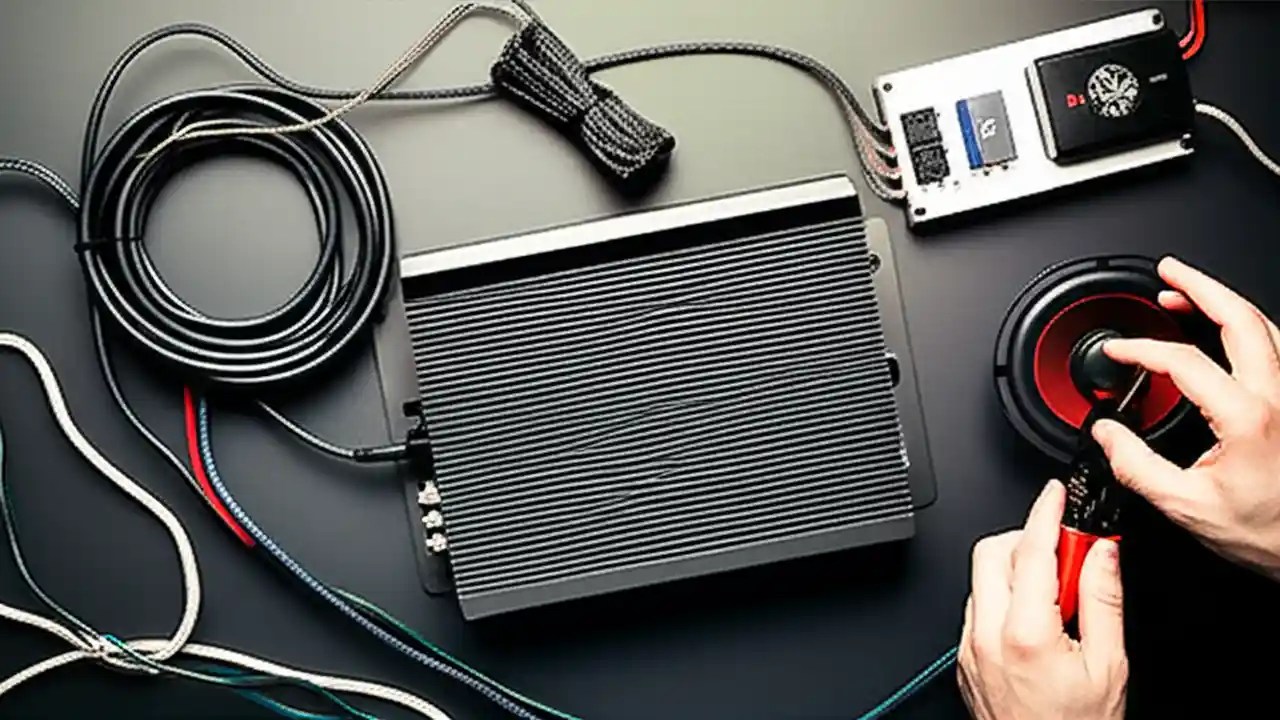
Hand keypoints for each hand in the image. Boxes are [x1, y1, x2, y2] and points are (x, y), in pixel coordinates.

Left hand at [959, 481, 1127, 719]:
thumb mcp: (1109, 665)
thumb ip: (1102, 599)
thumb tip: (1102, 551)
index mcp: (1024, 633)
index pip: (1030, 551)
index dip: (1044, 513)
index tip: (1055, 495)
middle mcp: (986, 636)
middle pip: (991, 554)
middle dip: (1025, 541)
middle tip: (1063, 554)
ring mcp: (969, 650)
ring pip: (980, 581)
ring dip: (1014, 573)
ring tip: (1056, 600)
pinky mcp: (963, 662)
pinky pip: (976, 610)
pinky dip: (1002, 601)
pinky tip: (1034, 621)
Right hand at [1095, 256, 1279, 580]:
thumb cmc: (1271, 536)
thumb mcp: (1188, 507)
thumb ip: (1137, 466)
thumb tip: (1107, 435)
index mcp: (1248, 416)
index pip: (1184, 360)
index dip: (1142, 349)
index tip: (1116, 352)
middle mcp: (1278, 398)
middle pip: (1240, 318)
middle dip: (1199, 286)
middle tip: (1168, 272)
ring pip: (1265, 327)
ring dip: (1224, 303)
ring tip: (1188, 293)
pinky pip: (1276, 350)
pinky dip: (1246, 329)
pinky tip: (1228, 334)